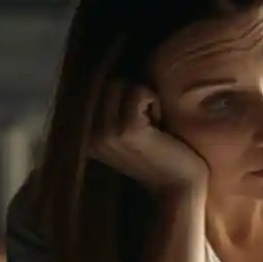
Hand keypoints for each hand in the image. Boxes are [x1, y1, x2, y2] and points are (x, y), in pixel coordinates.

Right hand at [90, 81, 208, 194]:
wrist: (178, 188)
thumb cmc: (160, 158)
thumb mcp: (125, 135)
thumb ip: (109, 112)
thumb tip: (106, 73)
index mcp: (84, 136)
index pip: (96, 89)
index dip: (123, 98)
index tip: (138, 125)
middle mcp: (89, 135)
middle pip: (108, 84)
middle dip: (132, 95)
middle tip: (148, 125)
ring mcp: (105, 132)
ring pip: (121, 84)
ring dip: (144, 99)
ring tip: (152, 126)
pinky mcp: (128, 130)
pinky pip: (139, 91)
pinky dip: (154, 102)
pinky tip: (159, 126)